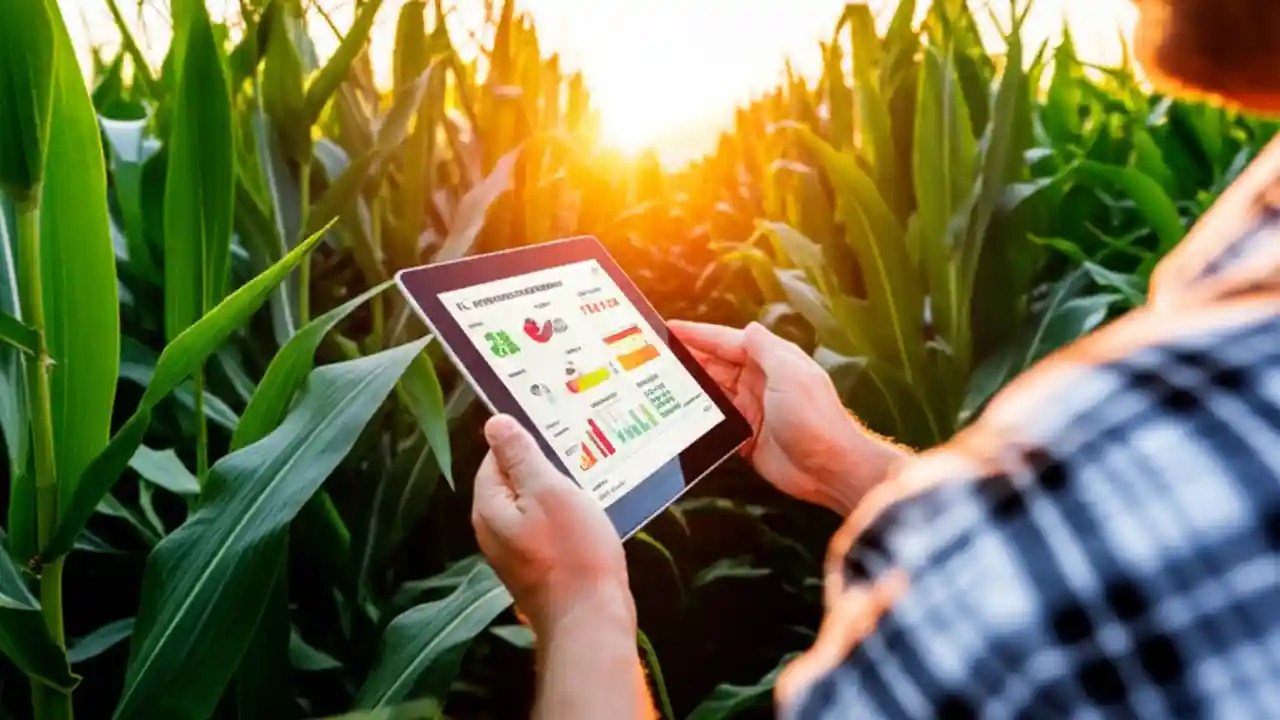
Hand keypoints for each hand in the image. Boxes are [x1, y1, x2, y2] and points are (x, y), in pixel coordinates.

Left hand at [472, 415, 634, 634]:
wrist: (590, 619)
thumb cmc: (572, 552)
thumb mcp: (548, 491)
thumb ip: (520, 456)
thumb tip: (494, 422)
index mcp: (489, 507)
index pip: (495, 457)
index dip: (524, 442)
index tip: (556, 433)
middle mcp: (494, 529)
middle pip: (515, 482)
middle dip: (545, 467)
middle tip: (578, 453)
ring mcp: (516, 552)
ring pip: (534, 506)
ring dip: (560, 492)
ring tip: (589, 479)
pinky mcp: (539, 567)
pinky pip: (548, 528)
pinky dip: (567, 516)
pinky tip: (591, 513)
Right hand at [669, 321, 908, 514]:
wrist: (830, 469)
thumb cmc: (814, 417)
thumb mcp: (790, 374)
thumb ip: (766, 349)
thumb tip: (747, 328)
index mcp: (770, 363)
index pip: (728, 342)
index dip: (699, 335)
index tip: (670, 328)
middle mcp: (759, 383)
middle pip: (716, 366)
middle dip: (688, 360)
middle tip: (652, 357)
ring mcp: (752, 411)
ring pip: (712, 394)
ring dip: (689, 389)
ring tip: (655, 385)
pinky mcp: (747, 438)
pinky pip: (717, 424)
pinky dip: (699, 420)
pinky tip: (676, 418)